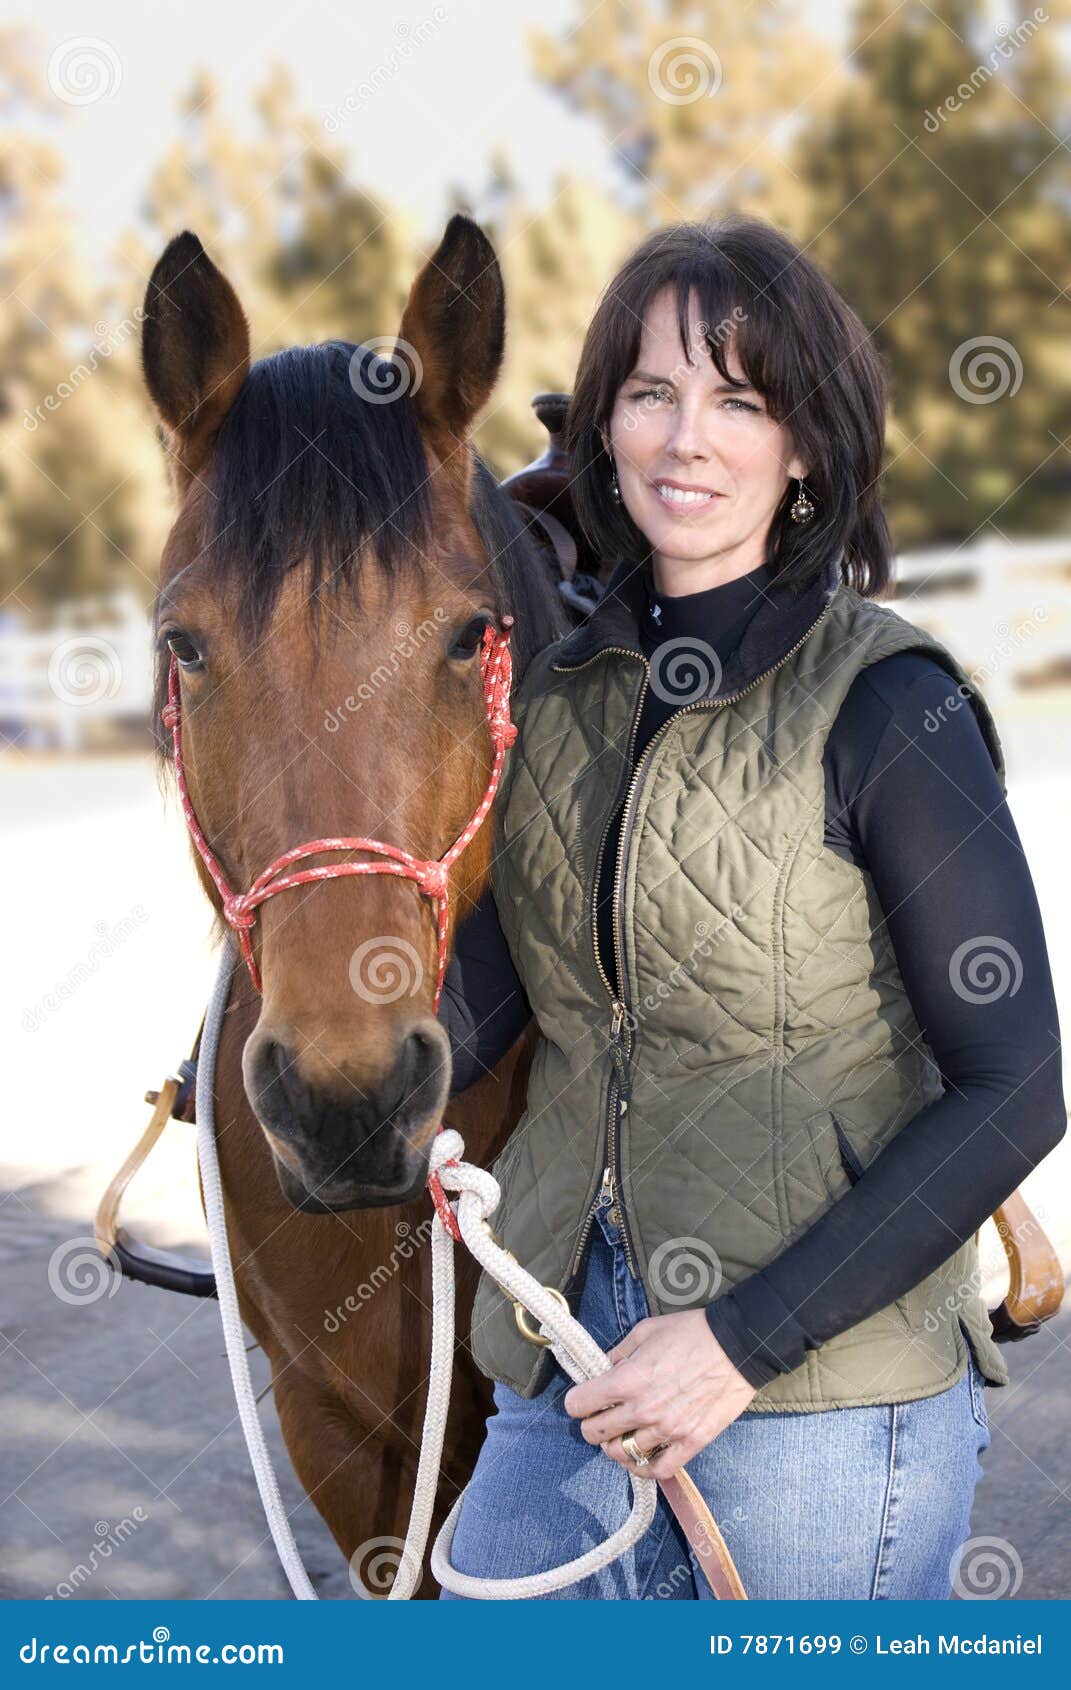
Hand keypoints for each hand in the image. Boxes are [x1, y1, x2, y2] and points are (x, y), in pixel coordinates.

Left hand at [562, 1309, 756, 1480]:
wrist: (737, 1346)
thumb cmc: (692, 1332)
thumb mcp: (645, 1331)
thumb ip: (618, 1353)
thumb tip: (600, 1369)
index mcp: (628, 1379)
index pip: (579, 1404)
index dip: (576, 1401)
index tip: (582, 1398)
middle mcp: (643, 1409)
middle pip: (595, 1433)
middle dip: (591, 1424)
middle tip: (600, 1416)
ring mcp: (667, 1430)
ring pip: (622, 1454)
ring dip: (616, 1445)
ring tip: (622, 1434)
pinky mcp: (691, 1442)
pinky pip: (658, 1470)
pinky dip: (643, 1468)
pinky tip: (641, 1456)